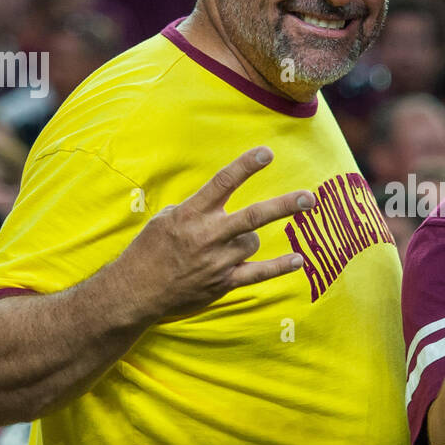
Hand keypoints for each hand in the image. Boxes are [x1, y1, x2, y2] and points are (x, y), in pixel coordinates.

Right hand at [113, 147, 313, 319]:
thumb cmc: (149, 251)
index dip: (245, 166)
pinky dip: (279, 267)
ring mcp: (217, 261)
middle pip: (253, 216)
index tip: (267, 152)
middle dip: (284, 205)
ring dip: (247, 241)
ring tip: (224, 247)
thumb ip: (195, 207)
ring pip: (252, 242)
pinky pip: (258, 274)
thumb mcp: (165, 219)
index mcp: (191, 214)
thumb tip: (219, 197)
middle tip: (310, 197)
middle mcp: (207, 235)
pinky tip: (299, 260)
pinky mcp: (223, 283)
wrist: (135, 292)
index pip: (222, 183)